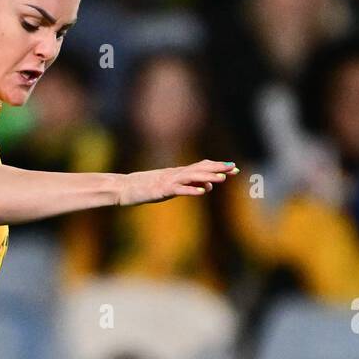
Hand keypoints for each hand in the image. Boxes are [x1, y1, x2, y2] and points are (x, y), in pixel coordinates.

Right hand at [117, 160, 238, 205]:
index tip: (233, 167)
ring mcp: (168, 181)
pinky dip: (192, 190)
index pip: (201, 166)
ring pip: (192, 177)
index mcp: (178, 172)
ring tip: (223, 178)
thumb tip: (207, 186)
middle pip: (200, 169)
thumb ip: (188, 186)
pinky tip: (203, 192)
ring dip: (208, 177)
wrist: (124, 187)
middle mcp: (175, 173)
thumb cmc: (145, 188)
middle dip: (217, 168)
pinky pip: (179, 190)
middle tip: (234, 168)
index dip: (217, 166)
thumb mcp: (170, 187)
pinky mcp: (161, 190)